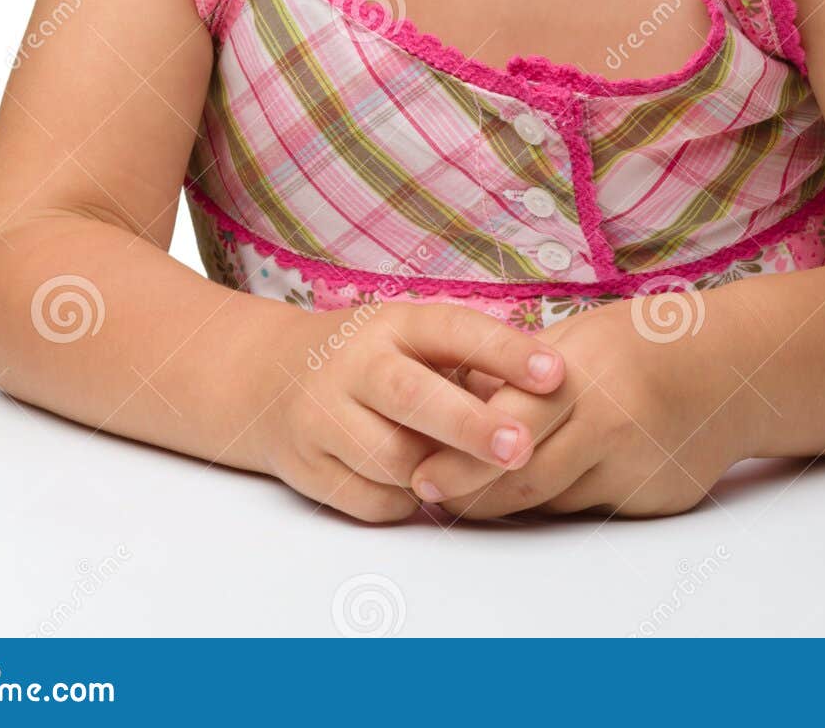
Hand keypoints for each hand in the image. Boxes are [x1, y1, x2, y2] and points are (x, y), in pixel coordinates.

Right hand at [251, 300, 565, 522]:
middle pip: (414, 397)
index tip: (555, 374)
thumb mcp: (414, 340)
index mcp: (394, 323)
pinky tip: (409, 480)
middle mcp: (355, 363)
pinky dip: (404, 500)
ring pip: (395, 460)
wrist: (270, 380)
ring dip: (437, 472)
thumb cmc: (375, 360)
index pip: (454, 330)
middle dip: (471, 426)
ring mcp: (324, 415)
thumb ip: (470, 364)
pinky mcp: (307, 466)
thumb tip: (545, 397)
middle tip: (523, 448)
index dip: (506, 352)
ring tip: (454, 463)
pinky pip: (375, 501)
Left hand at [409, 296, 739, 518]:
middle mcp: (609, 422)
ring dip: (508, 502)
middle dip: (472, 493)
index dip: (462, 458)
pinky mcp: (652, 497)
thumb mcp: (580, 337)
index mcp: (584, 373)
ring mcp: (634, 465)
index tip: (421, 477)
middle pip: (526, 475)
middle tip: (431, 498)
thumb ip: (524, 372)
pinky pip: (588, 507)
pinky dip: (557, 501)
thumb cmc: (643, 342)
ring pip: (553, 500)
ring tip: (465, 498)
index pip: (509, 426)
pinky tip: (537, 490)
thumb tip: (453, 397)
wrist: (732, 368)